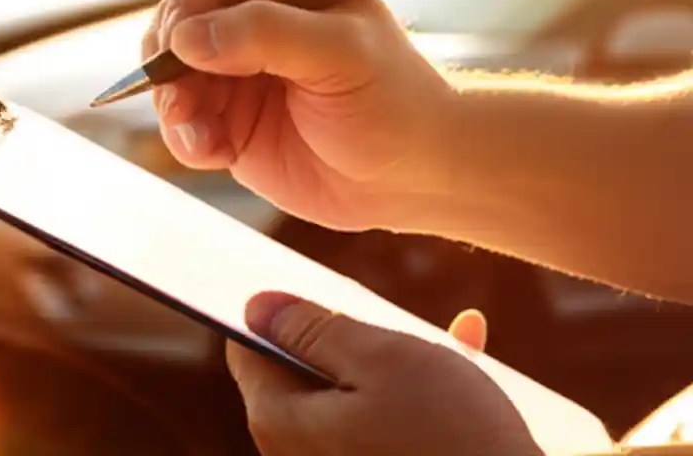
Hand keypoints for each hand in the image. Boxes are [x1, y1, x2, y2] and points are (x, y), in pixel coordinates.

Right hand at [145, 0, 456, 229]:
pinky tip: (217, 153)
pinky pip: (179, 117)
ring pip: (166, 64)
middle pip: (180, 6)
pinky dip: (185, 136)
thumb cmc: (394, 103)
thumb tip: (188, 38)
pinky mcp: (224, 114)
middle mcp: (255, 10)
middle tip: (179, 90)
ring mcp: (234, 64)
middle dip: (170, 50)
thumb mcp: (342, 57)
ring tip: (199, 131)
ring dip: (171, 99)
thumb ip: (267, 36)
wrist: (410, 178)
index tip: (187, 31)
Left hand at [227, 292, 540, 455]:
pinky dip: (420, 390)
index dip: (273, 308)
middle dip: (345, 334)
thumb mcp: (380, 359)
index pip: (247, 349)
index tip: (304, 278)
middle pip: (301, 372)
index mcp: (281, 422)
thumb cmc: (450, 437)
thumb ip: (313, 329)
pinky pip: (388, 421)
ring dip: (393, 357)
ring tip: (438, 332)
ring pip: (353, 393)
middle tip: (382, 309)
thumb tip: (256, 307)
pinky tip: (467, 347)